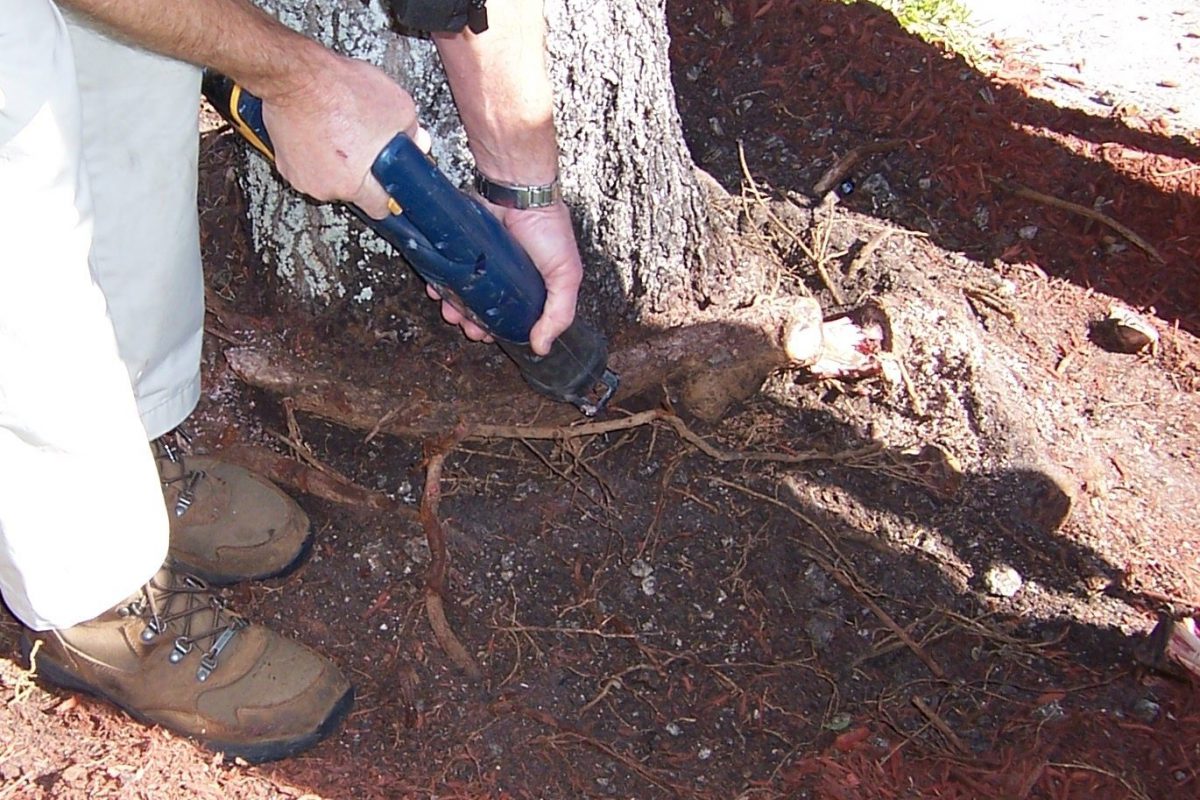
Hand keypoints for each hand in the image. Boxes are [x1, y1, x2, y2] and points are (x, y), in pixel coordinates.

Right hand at [260, 51, 429, 219]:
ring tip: (343, 131)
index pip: (378, 207)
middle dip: (363, 169)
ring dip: (338, 160)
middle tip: (368, 143)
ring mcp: (299, 175)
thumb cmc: (339, 90)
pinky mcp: (283, 159)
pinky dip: (316, 149)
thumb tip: (417, 141)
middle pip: (354, 188)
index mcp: (352, 184)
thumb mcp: (397, 107)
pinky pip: (309, 161)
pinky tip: (324, 129)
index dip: (389, 192)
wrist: (296, 74)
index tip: (391, 185)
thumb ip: (412, 132)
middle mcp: (323, 187)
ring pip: (330, 175)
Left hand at [430, 200, 581, 355]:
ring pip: (463, 290)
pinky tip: (437, 289)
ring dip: (455, 306)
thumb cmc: (548, 228)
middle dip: (473, 322)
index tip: (487, 336)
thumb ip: (558, 313)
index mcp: (531, 285)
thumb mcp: (565, 276)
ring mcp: (483, 259)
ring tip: (450, 311)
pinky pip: (448, 267)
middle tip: (467, 326)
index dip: (498, 330)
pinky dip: (440, 281)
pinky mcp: (463, 246)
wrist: (519, 190)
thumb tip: (542, 347)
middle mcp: (506, 274)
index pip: (512, 316)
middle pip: (484, 307)